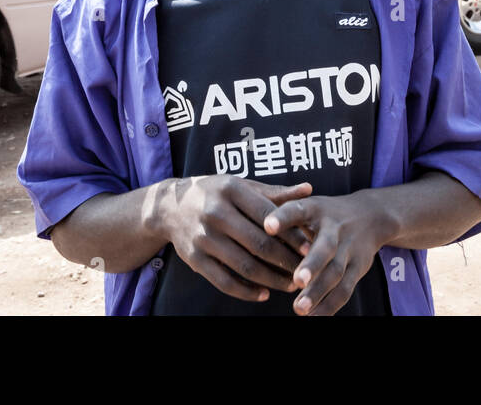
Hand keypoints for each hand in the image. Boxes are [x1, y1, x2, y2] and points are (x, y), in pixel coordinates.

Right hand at [158, 176, 312, 302]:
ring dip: (271, 279)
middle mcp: (214, 212)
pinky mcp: (194, 259)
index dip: (291, 234)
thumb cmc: (216, 194)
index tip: (310, 249)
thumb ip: (275, 192)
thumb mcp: (242, 186)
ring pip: (244, 266)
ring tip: (290, 285)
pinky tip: (264, 294)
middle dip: (285, 261)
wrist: (169, 206)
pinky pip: (224, 282)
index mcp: (230, 189)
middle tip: (304, 272)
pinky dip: (246, 292)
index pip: (268, 215)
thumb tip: (309, 189)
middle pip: (258, 243)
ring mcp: (203, 237)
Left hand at [263, 193, 394, 315]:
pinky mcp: (359, 268)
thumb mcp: (307, 204)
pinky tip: (314, 316)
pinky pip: (345, 289)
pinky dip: (330, 305)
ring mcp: (349, 249)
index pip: (297, 210)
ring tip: (299, 308)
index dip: (283, 218)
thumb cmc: (325, 214)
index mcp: (315, 209)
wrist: (371, 216)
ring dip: (319, 292)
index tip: (266, 226)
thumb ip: (282, 211)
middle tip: (297, 280)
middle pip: (325, 247)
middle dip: (312, 265)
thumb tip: (255, 223)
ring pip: (335, 272)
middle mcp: (335, 229)